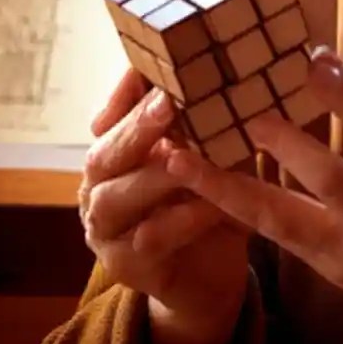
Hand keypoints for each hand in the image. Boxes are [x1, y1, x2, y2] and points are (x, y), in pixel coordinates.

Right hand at [79, 68, 251, 343]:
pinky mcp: (124, 265)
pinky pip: (148, 239)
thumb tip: (243, 71)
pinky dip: (180, 220)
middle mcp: (100, 187)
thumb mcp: (212, 159)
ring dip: (154, 175)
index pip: (111, 115)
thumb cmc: (208, 207)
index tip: (150, 66)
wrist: (210, 277)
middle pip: (103, 153)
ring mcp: (106, 229)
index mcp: (117, 154)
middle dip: (135, 127)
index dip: (125, 91)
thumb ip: (211, 122)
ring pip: (115, 197)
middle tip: (167, 104)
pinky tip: (211, 207)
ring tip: (185, 157)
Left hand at [164, 48, 342, 343]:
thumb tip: (318, 61)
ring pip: (285, 220)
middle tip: (239, 108)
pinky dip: (238, 207)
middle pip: (332, 182)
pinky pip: (277, 236)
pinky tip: (200, 184)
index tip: (312, 61)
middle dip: (283, 145)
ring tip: (180, 158)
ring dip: (227, 186)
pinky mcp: (333, 272)